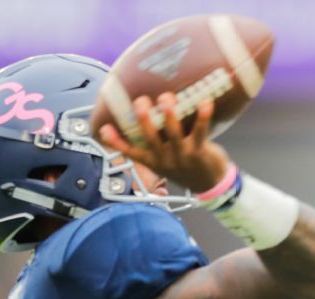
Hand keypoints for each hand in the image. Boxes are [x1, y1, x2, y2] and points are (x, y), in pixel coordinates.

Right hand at [97, 93, 229, 192]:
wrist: (211, 185)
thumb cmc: (185, 166)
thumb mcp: (164, 160)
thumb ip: (154, 142)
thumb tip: (143, 112)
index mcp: (152, 161)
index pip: (130, 152)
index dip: (116, 142)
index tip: (104, 129)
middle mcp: (164, 159)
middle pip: (150, 139)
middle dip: (144, 120)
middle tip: (140, 101)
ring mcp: (182, 156)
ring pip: (173, 135)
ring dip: (169, 116)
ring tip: (166, 98)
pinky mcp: (199, 153)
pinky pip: (200, 133)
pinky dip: (203, 118)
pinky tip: (205, 103)